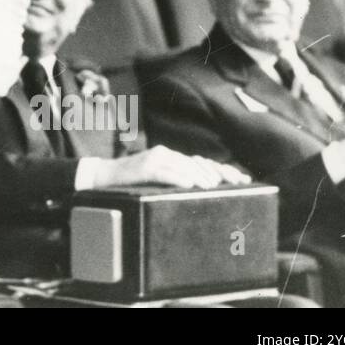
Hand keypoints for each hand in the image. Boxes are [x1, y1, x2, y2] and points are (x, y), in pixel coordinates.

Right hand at [91, 146, 251, 190]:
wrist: (103, 176)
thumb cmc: (132, 182)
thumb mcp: (157, 179)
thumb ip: (176, 180)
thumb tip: (202, 190)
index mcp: (170, 157)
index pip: (201, 162)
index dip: (222, 170)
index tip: (241, 179)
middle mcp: (165, 153)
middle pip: (196, 163)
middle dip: (214, 174)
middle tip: (227, 185)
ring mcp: (154, 158)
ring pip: (183, 166)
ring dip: (199, 176)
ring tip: (210, 186)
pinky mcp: (144, 167)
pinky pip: (165, 171)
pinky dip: (178, 177)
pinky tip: (188, 184)